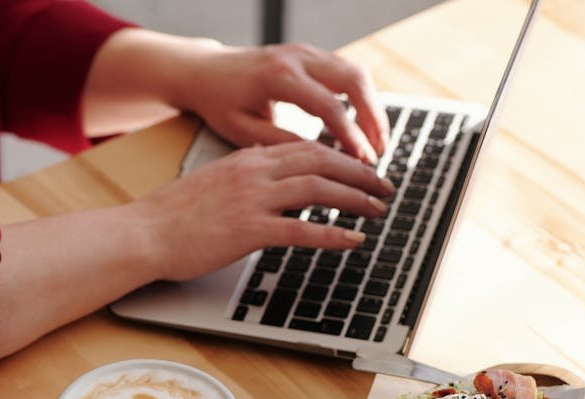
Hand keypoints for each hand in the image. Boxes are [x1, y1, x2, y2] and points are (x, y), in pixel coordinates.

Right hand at [132, 140, 393, 281]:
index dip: (341, 155)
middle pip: (321, 161)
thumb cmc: (171, 216)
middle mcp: (254, 172)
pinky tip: (353, 240)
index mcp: (246, 158)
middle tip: (384, 185)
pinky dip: (334, 234)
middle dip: (360, 172)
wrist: (144, 233)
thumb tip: (269, 177)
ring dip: (356, 198)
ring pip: (319, 189)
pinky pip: (303, 229)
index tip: (361, 166)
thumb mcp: (212, 182)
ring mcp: (253, 200)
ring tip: (377, 209)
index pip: (306, 147)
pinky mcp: (250, 230)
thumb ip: (243, 176)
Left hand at [171, 43, 388, 162]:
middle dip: (373, 118)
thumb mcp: (241, 130)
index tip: (364, 161)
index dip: (351, 137)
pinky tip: (363, 124)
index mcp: (279, 77)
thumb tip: (320, 160)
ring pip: (356, 73)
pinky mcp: (310, 54)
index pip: (329, 107)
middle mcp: (297, 58)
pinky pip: (346, 72)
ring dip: (372, 107)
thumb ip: (280, 142)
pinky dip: (361, 97)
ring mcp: (306, 51)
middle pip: (354, 81)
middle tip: (379, 151)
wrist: (205, 71)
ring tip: (377, 141)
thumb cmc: (219, 102)